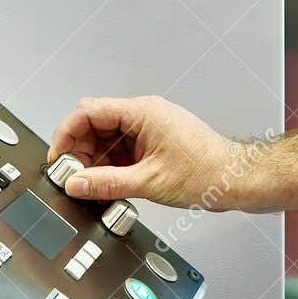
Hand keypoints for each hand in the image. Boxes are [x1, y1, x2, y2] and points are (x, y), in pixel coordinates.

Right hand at [46, 95, 240, 207]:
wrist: (237, 179)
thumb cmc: (208, 172)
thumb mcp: (149, 182)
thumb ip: (106, 183)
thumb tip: (76, 183)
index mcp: (142, 112)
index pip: (88, 111)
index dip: (67, 134)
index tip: (60, 158)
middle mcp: (144, 115)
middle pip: (94, 125)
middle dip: (80, 152)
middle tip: (75, 178)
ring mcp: (149, 129)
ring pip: (107, 140)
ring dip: (96, 162)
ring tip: (94, 186)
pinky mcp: (154, 143)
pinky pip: (122, 150)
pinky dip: (111, 167)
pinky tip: (110, 185)